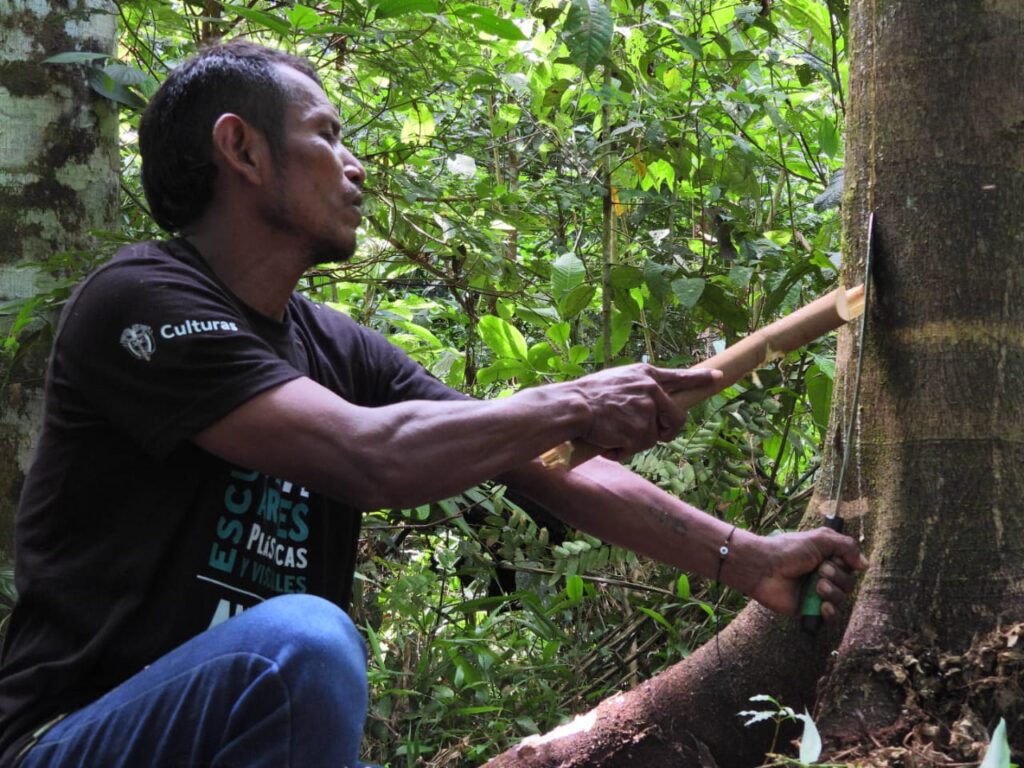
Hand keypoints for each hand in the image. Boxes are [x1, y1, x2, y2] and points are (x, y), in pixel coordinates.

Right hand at [572, 364, 720, 459]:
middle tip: (647, 435)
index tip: (717, 378)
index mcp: (645, 375)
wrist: (573, 406)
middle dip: (665, 432)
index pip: (680, 377)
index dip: (700, 379)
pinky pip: (635, 449)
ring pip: (651, 438)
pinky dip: (620, 451)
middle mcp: (651, 390)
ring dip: (632, 442)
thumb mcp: (619, 380)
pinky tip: (607, 440)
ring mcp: (646, 410)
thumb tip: (652, 406)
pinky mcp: (639, 430)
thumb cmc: (588, 395)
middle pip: (676, 418)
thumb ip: (639, 389)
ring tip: (611, 432)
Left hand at [748, 528, 868, 619]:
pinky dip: (831, 612)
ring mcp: (816, 594)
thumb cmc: (788, 549)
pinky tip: (823, 606)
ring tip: (815, 586)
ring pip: (842, 599)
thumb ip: (846, 546)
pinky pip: (832, 618)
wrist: (764, 567)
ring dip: (831, 591)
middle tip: (819, 570)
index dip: (846, 564)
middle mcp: (824, 577)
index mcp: (827, 559)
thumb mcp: (820, 539)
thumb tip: (866, 565)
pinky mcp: (809, 610)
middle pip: (849, 583)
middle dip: (837, 576)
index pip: (851, 567)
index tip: (833, 558)